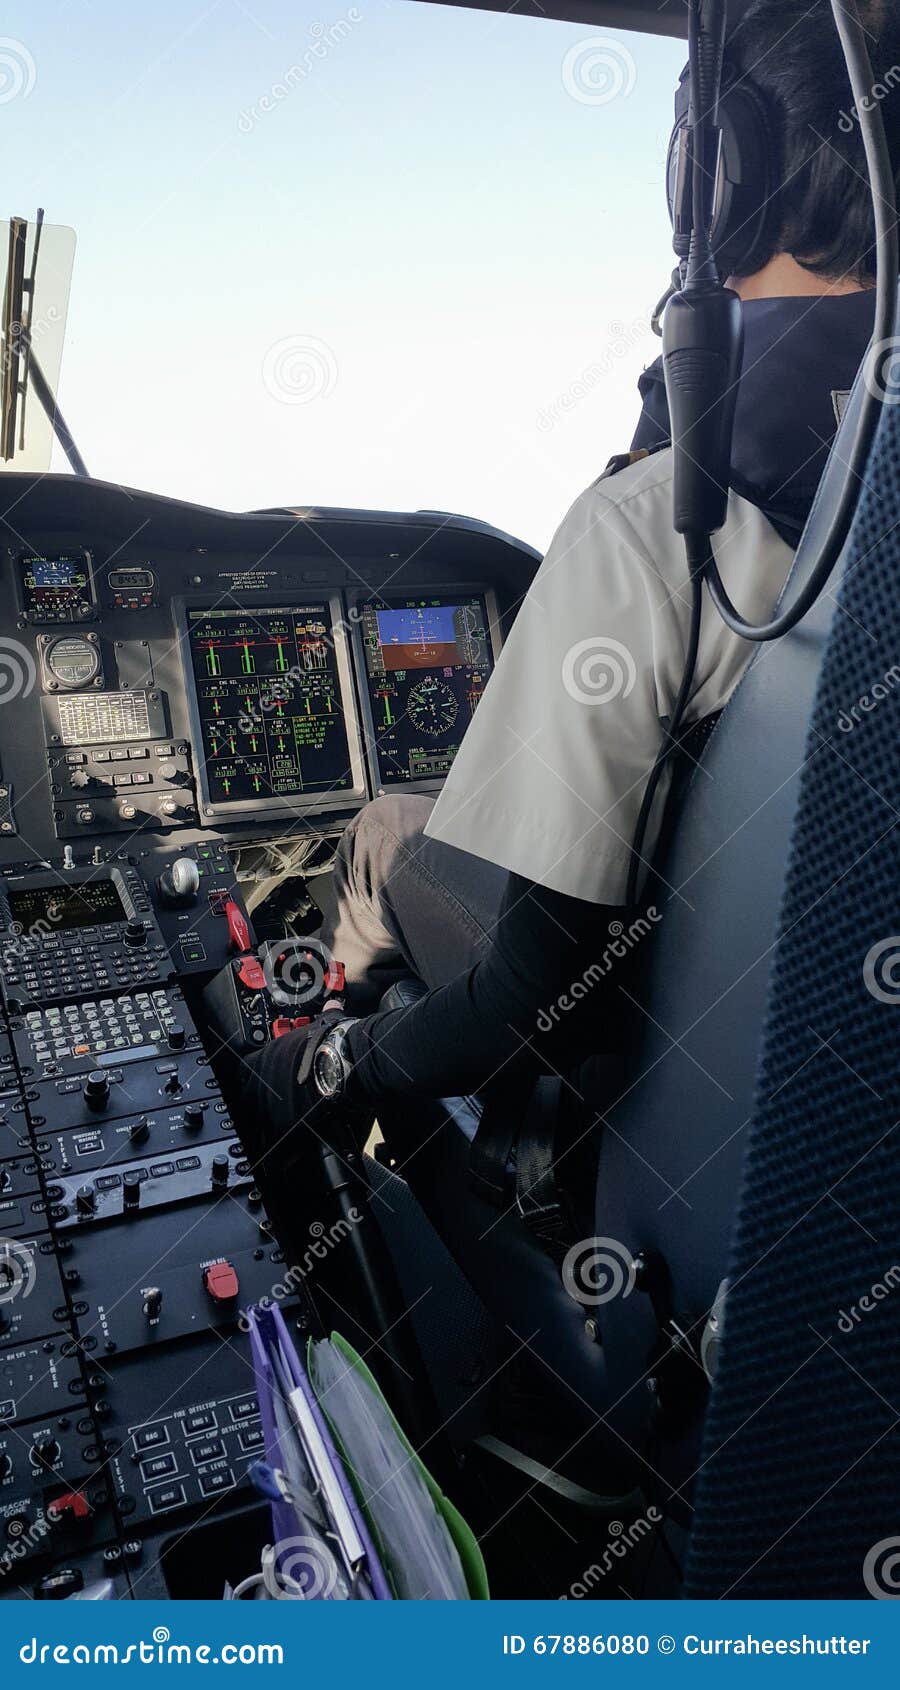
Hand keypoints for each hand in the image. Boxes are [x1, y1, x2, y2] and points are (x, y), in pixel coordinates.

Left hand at [238, 1013, 360, 1169]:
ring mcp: (271, 1107)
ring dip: (264, 1134)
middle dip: (252, 1110)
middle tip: (264, 1117)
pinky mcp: (286, 1129)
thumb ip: (325, 1015)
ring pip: (258, 1127)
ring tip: (269, 1147)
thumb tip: (334, 1004)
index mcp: (267, 1057)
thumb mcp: (327, 1022)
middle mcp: (262, 1083)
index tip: (256, 1087)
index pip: (245, 1071)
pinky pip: (277, 1152)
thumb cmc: (338, 1042)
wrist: (346, 1063)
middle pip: (244, 1101)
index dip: (250, 1081)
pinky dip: (280, 1159)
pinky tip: (282, 1165)